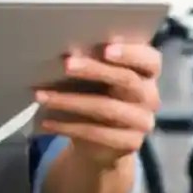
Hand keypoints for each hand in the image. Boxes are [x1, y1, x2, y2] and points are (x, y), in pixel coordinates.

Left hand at [34, 39, 161, 169]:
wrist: (103, 144)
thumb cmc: (101, 97)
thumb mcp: (102, 79)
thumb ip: (98, 64)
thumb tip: (69, 51)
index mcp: (148, 74)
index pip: (150, 60)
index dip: (131, 53)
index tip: (106, 48)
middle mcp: (150, 96)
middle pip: (127, 80)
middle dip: (95, 70)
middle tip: (66, 64)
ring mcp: (142, 122)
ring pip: (107, 108)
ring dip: (70, 101)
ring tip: (42, 96)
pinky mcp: (130, 143)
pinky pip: (96, 133)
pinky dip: (68, 126)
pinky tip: (47, 121)